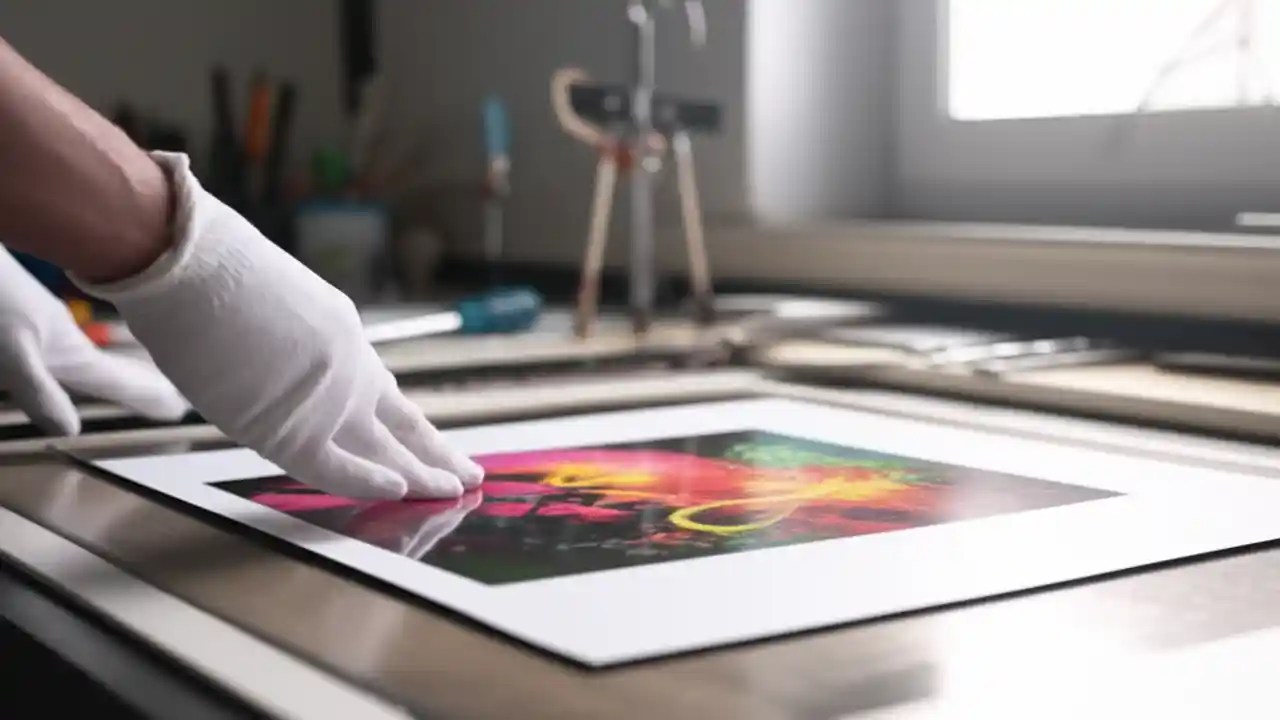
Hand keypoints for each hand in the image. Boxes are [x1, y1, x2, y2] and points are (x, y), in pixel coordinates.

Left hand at [0, 247, 187, 433]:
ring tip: (132, 377)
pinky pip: (62, 342)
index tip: (179, 409)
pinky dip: (80, 354)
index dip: (146, 397)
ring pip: (87, 352)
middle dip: (139, 384)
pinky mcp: (20, 310)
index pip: (118, 380)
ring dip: (112, 367)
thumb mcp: (11, 351)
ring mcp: (43, 321)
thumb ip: (38, 390)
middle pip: (109, 367)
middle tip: (170, 397)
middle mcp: (63, 336)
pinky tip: (67, 350)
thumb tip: (70, 430)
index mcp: (69, 350)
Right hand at [76, 153, 482, 499]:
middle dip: (435, 452)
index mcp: (338, 332)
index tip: (427, 438)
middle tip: (467, 472)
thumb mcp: (268, 298)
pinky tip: (402, 491)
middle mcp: (347, 365)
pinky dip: (369, 482)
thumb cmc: (206, 268)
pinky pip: (337, 468)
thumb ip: (282, 340)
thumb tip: (256, 362)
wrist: (191, 262)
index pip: (378, 391)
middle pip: (401, 420)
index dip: (402, 420)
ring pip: (387, 447)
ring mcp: (328, 395)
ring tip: (454, 491)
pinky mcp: (294, 424)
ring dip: (424, 474)